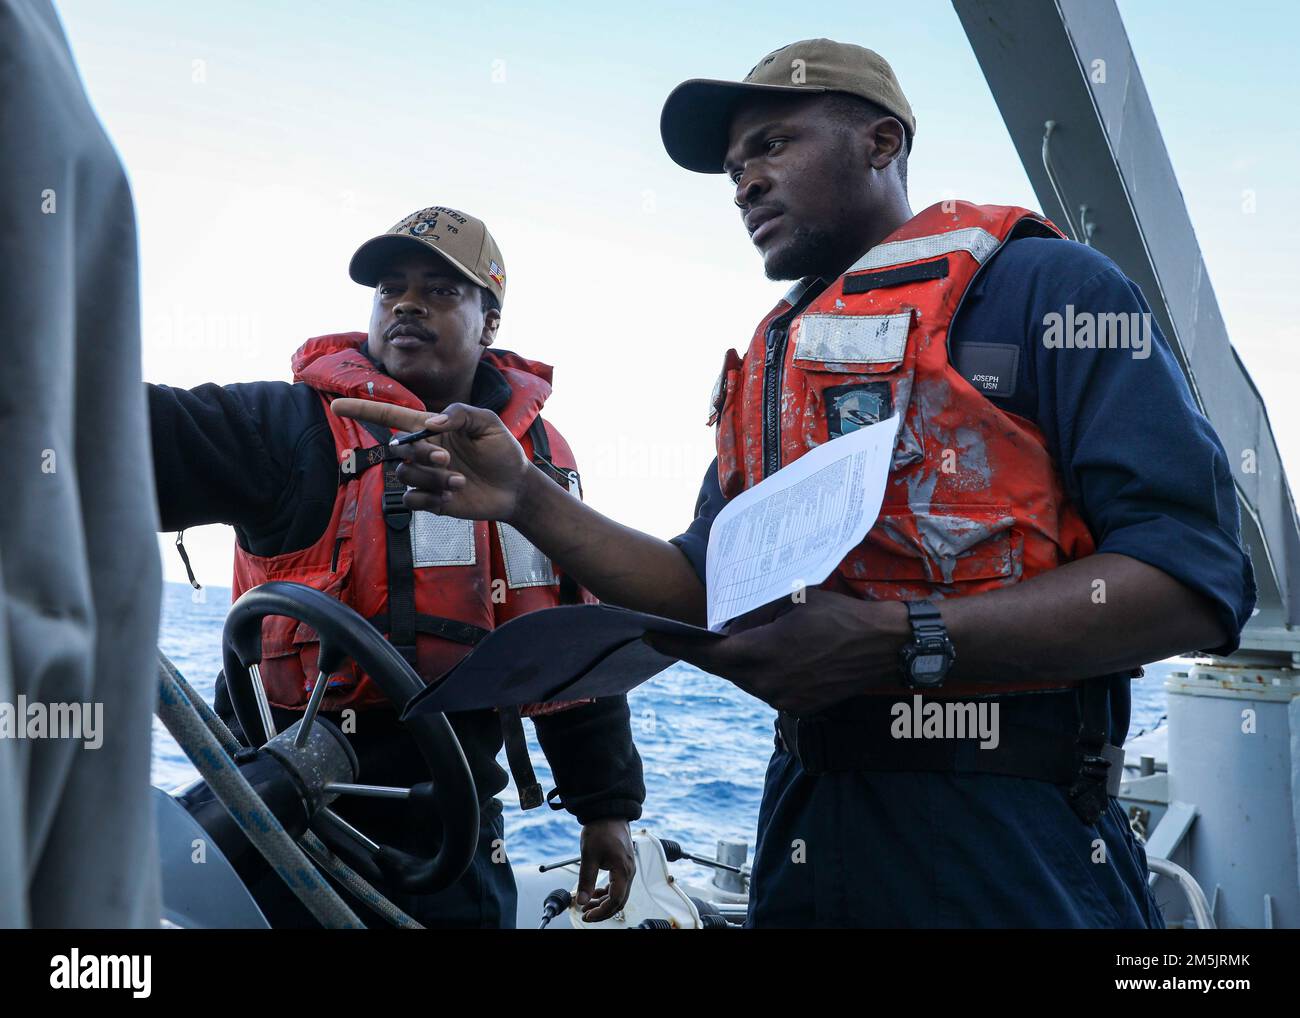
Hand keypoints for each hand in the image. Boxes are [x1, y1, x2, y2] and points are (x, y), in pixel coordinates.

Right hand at [329, 398, 530, 520]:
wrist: (516, 487)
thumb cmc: (502, 451)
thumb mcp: (488, 422)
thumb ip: (460, 414)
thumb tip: (430, 423)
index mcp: (432, 428)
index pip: (391, 416)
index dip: (364, 410)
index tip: (337, 405)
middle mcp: (424, 452)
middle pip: (400, 450)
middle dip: (422, 454)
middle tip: (448, 460)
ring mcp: (426, 477)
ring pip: (405, 476)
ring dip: (432, 478)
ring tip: (460, 481)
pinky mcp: (431, 500)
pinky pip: (411, 500)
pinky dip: (429, 498)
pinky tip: (452, 496)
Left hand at [575, 818, 634, 922]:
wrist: (608, 811)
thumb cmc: (601, 829)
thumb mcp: (589, 856)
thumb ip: (586, 880)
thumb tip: (581, 900)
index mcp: (623, 870)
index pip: (616, 900)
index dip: (602, 912)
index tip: (587, 915)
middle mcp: (629, 871)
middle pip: (619, 900)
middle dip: (602, 910)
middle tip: (586, 914)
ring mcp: (627, 868)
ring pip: (618, 893)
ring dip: (603, 902)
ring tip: (586, 904)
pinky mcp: (623, 864)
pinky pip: (618, 884)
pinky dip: (606, 892)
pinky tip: (594, 893)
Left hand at [645, 588, 911, 713]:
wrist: (883, 647)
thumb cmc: (839, 615)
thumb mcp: (793, 599)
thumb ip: (756, 611)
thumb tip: (730, 616)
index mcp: (762, 654)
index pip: (707, 654)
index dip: (675, 646)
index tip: (649, 636)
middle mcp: (768, 684)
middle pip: (723, 669)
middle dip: (706, 652)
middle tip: (682, 636)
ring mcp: (783, 700)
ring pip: (745, 680)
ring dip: (737, 663)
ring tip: (733, 641)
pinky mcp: (798, 708)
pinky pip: (767, 689)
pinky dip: (761, 673)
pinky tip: (770, 655)